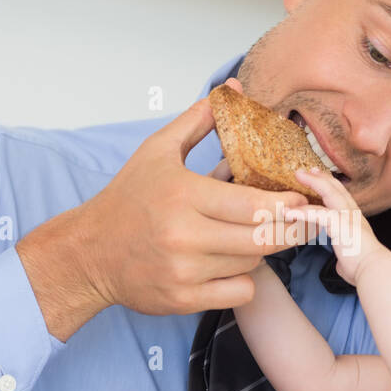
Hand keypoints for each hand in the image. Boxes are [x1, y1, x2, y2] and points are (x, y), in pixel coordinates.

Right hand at [16, 77, 309, 336]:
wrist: (90, 252)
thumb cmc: (128, 199)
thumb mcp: (158, 150)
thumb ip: (199, 120)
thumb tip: (232, 90)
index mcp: (183, 195)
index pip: (253, 205)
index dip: (286, 204)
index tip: (300, 199)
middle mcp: (184, 236)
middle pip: (261, 238)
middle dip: (286, 228)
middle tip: (298, 219)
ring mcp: (184, 271)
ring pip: (252, 263)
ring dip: (259, 249)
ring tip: (250, 234)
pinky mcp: (183, 300)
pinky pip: (239, 292)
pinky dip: (243, 279)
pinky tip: (230, 264)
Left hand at [283, 166, 383, 284]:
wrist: (373, 270)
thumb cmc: (363, 267)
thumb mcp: (351, 257)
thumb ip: (345, 255)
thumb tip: (342, 262)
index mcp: (354, 220)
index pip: (342, 196)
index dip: (330, 185)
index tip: (318, 176)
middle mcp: (352, 214)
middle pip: (335, 188)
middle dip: (320, 177)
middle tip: (305, 170)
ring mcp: (347, 217)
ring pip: (329, 192)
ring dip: (313, 182)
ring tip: (298, 175)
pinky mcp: (340, 225)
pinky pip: (318, 214)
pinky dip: (303, 212)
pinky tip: (289, 212)